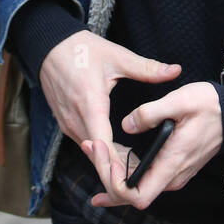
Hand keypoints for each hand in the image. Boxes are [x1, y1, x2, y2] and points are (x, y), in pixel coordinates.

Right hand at [38, 29, 180, 196]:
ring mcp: (68, 123)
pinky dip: (101, 152)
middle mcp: (75, 120)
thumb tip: (175, 70)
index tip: (135, 176)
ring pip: (91, 152)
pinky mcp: (65, 123)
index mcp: (89, 105)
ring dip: (110, 162)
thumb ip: (147, 68)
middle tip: (145, 177)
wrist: (48, 46)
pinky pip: (85, 144)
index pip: (103, 146)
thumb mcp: (117, 56)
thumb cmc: (81, 50)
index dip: (118, 165)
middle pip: (98, 156)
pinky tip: (120, 153)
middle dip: (119, 169)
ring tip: (137, 168)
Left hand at [80, 81, 223, 209]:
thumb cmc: (209, 105)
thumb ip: (150, 113)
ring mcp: (172, 175)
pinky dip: (122, 174)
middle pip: (129, 195)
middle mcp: (172, 177)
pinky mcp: (170, 168)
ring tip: (92, 149)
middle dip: (105, 175)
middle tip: (89, 147)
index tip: (107, 160)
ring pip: (134, 189)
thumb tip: (126, 125)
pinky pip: (143, 181)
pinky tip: (107, 164)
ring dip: (111, 173)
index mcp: (172, 163)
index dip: (116, 185)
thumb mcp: (179, 101)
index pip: (138, 197)